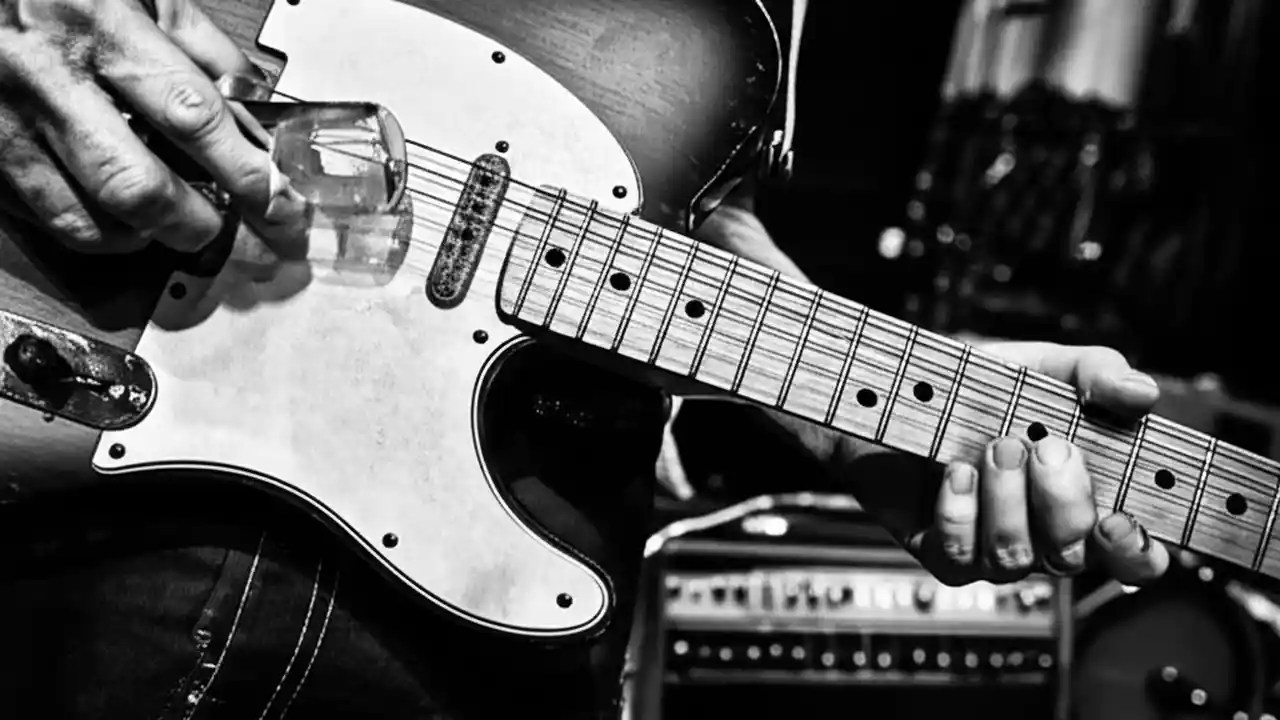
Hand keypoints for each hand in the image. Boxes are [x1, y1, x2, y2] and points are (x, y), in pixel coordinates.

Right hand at [0, 0, 304, 254]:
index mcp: (97, 26)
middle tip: (230, 226)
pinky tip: (122, 216)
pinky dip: (97, 231)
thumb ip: (204, 47)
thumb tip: (258, 112)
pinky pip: (48, 220)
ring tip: (177, 221)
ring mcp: (6, 125)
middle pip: (137, 186)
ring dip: (147, 234)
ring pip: (88, 220)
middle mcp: (46, 80)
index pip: (192, 117)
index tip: (280, 203)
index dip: (246, 171)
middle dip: (198, 222)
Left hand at [694, 178, 1169, 586]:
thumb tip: (1143, 393)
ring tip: (993, 448)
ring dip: (1009, 503)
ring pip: (1017, 561)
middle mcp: (1040, 532)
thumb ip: (1098, 374)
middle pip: (1075, 559)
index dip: (1138, 549)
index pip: (1131, 551)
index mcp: (1081, 497)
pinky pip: (958, 557)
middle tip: (1046, 450)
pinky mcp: (938, 548)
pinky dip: (959, 514)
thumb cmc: (974, 382)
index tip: (1125, 517)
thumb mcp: (1045, 366)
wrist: (891, 385)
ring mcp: (989, 546)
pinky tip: (954, 474)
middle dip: (1066, 505)